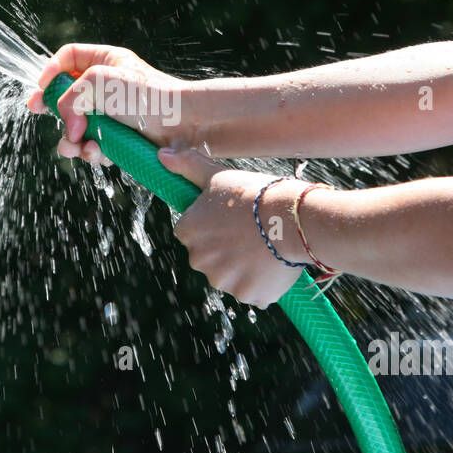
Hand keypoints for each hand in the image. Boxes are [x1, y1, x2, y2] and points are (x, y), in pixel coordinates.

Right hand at [27, 43, 192, 165]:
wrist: (182, 125)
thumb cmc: (146, 95)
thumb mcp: (98, 82)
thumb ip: (70, 98)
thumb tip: (68, 127)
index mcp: (105, 60)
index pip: (68, 58)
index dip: (50, 70)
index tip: (39, 89)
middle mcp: (107, 85)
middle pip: (67, 95)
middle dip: (55, 109)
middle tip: (38, 114)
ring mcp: (112, 113)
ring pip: (77, 126)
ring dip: (71, 138)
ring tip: (74, 145)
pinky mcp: (119, 137)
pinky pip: (94, 145)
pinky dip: (91, 151)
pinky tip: (98, 153)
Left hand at [158, 147, 309, 307]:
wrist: (290, 217)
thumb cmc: (253, 194)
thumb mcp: (217, 175)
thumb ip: (188, 166)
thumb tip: (162, 156)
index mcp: (187, 233)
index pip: (195, 235)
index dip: (216, 227)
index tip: (233, 219)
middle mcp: (199, 261)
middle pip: (212, 258)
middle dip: (228, 250)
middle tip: (251, 232)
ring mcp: (224, 281)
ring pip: (233, 277)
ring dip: (246, 268)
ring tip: (266, 246)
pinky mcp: (249, 296)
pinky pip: (254, 292)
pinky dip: (263, 283)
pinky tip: (275, 262)